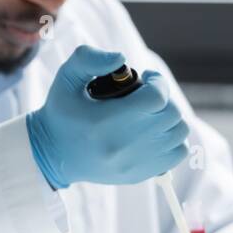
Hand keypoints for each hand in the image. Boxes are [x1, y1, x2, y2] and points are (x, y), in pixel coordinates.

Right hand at [26, 46, 189, 188]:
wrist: (53, 154)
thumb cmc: (62, 113)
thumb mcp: (66, 79)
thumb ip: (88, 58)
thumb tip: (121, 57)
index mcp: (105, 121)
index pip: (156, 97)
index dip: (157, 82)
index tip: (146, 78)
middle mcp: (123, 145)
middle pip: (171, 114)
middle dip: (164, 97)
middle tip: (148, 94)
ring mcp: (134, 163)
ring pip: (179, 132)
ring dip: (170, 117)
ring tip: (151, 112)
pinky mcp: (140, 174)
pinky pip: (178, 153)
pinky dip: (173, 138)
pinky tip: (154, 131)